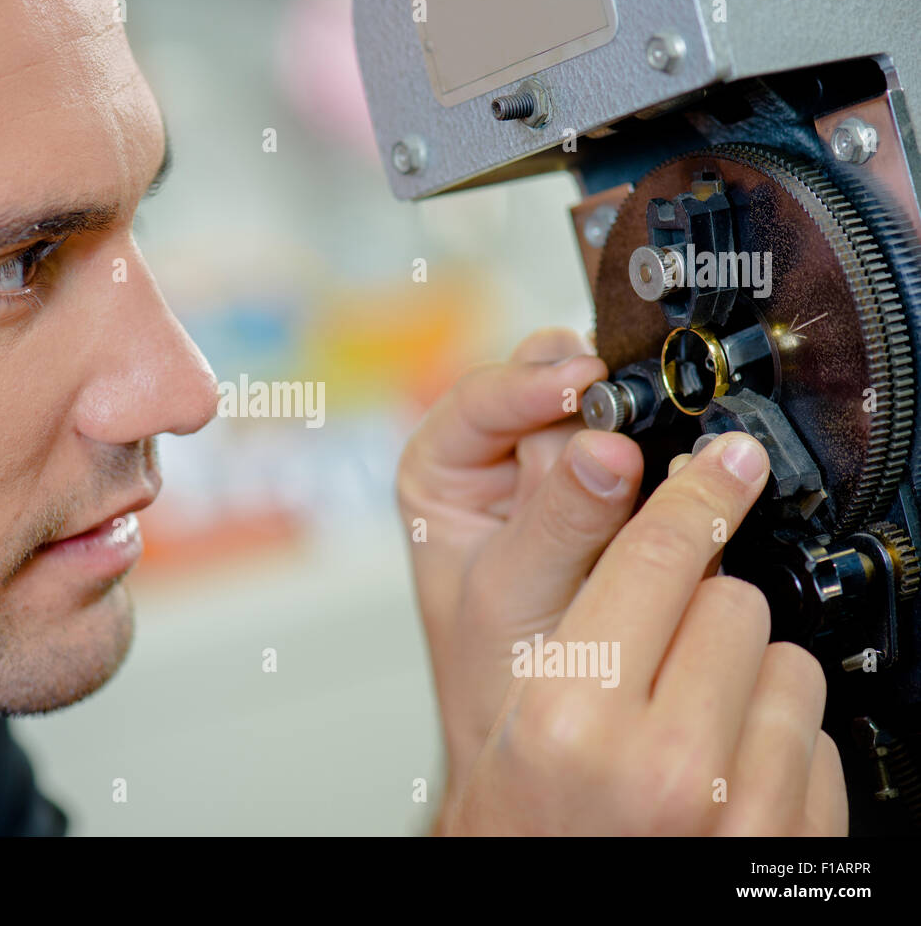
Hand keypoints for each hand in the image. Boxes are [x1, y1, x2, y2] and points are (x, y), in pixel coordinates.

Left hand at [397, 328, 641, 822]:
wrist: (546, 750)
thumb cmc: (494, 676)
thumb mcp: (510, 596)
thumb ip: (556, 523)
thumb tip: (608, 450)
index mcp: (447, 470)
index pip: (483, 397)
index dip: (533, 384)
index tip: (583, 386)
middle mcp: (508, 464)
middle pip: (562, 399)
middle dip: (603, 414)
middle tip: (638, 439)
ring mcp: (576, 482)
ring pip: (621, 428)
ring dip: (649, 447)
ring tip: (664, 479)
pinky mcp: (635, 509)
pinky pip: (664, 473)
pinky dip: (679, 483)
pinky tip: (687, 498)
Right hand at [444, 431, 847, 834]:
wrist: (542, 910)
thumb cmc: (520, 820)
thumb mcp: (515, 707)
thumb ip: (588, 611)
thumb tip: (672, 521)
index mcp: (570, 716)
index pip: (657, 560)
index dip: (695, 494)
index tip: (726, 462)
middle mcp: (662, 767)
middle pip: (733, 603)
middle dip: (700, 609)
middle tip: (656, 652)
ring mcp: (739, 813)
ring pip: (789, 666)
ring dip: (747, 676)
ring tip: (688, 719)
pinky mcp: (793, 844)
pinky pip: (817, 740)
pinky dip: (777, 739)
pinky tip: (724, 768)